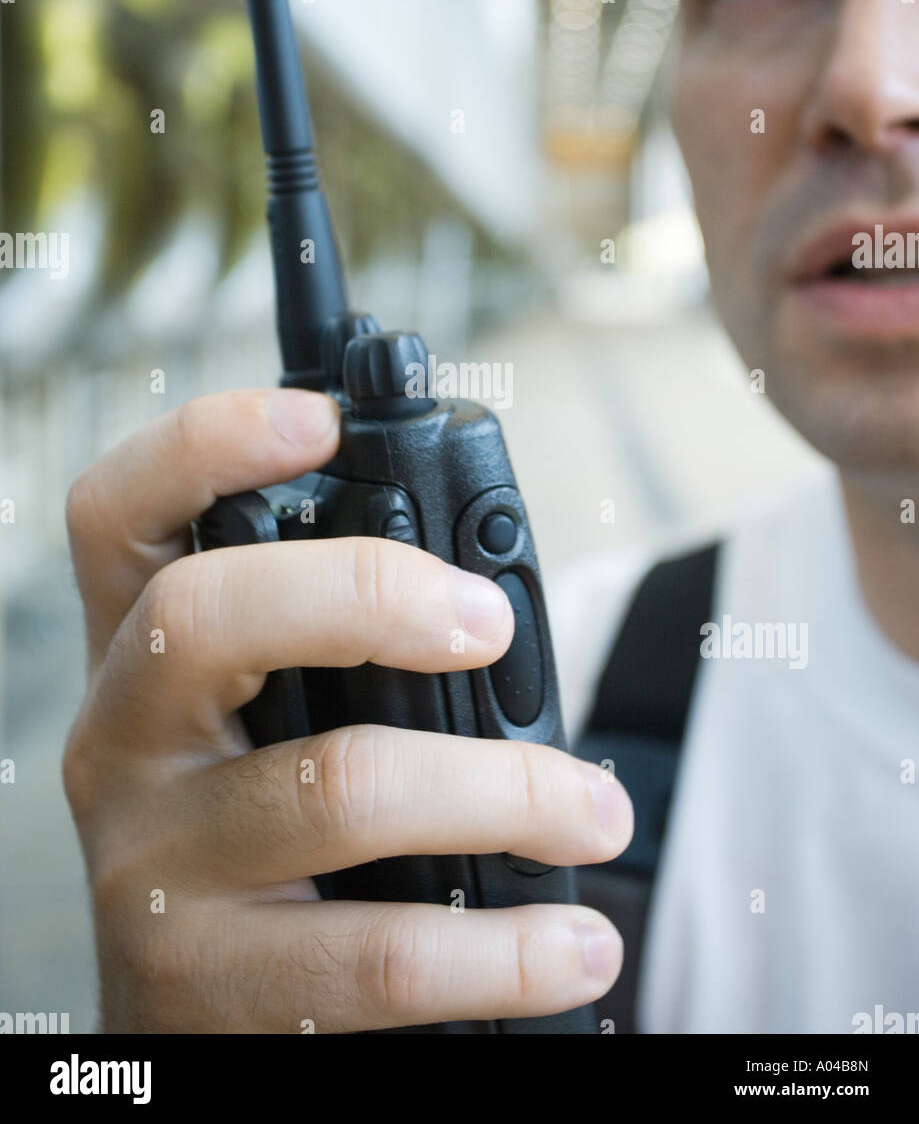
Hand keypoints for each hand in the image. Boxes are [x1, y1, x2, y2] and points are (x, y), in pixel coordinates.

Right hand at [63, 387, 631, 1032]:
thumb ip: (351, 647)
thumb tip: (493, 588)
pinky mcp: (204, 992)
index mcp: (144, 658)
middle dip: (372, 591)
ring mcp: (150, 870)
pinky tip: (574, 946)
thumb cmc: (283, 835)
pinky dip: (503, 949)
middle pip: (206, 614)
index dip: (204, 445)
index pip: (122, 515)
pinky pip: (378, 955)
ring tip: (594, 816)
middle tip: (491, 625)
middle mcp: (121, 745)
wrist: (214, 1019)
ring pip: (336, 786)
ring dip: (504, 792)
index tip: (319, 419)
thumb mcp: (281, 721)